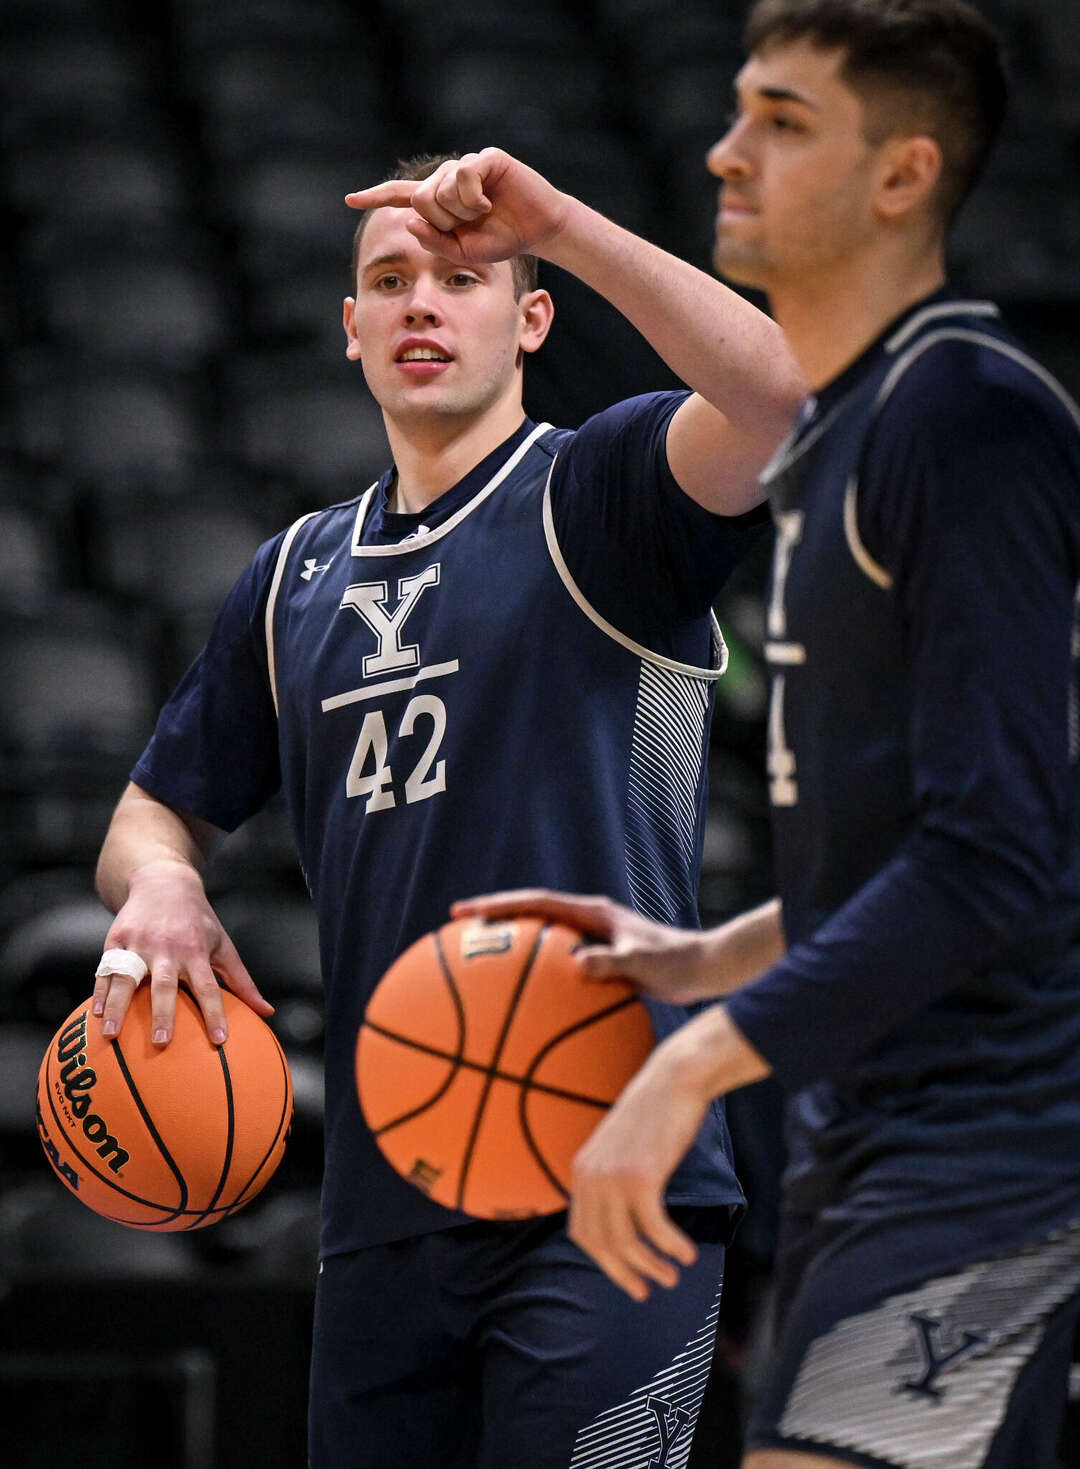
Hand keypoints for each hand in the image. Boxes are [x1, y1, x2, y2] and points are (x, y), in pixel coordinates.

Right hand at [93, 860, 272, 1046]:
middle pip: (165, 985)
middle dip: (163, 1014)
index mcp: (195, 951)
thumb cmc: (198, 922)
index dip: (214, 1013)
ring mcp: (138, 943)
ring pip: (127, 978)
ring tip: (111, 1036)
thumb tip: (267, 1013)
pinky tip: (96, 1014)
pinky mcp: (116, 938)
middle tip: (161, 1043)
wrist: (164, 882)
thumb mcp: (223, 945)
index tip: (220, 1039)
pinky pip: (106, 969)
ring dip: (119, 1007)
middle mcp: (167, 948)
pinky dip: (100, 991)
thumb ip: (242, 981)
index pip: (208, 987)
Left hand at [345, 148, 568, 267]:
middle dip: (442, 221)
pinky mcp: (486, 158)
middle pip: (420, 199)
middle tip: (469, 225)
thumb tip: (408, 221)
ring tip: (485, 212)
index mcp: (439, 201)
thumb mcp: (463, 253)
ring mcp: (466, 165)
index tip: (349, 200)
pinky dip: (473, 198)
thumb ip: (434, 242)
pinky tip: (490, 202)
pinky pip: (463, 178)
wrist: (538, 230)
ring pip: (441, 190)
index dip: (375, 197)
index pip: (400, 195)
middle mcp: (448, 179)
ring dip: (462, 213)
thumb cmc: (502, 239)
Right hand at [451, 889, 722, 1003]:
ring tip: (480, 965)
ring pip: (543, 939)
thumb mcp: (641, 964)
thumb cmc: (678, 964)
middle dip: (495, 920)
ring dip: (513, 946)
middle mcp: (590, 920)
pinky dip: (539, 975)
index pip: (535, 902)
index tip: (464, 913)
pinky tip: (527, 1003)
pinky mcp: (603, 958)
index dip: (499, 906)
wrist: (709, 968)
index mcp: (593, 913)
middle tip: (458, 932)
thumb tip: (576, 965)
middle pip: (531, 914)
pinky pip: (560, 965)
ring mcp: (595, 938)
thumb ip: (610, 963)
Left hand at [568, 1007, 769, 1299]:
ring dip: (651, 1266)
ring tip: (673, 1277)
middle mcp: (590, 1177)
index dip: (604, 1262)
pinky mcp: (641, 1176)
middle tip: (648, 1290)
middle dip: (626, 1273)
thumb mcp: (619, 1149)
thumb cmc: (654, 1115)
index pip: (582, 1233)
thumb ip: (611, 1180)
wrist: (672, 1080)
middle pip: (602, 1244)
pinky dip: (670, 1245)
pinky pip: (653, 1226)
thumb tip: (620, 1222)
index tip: (628, 1277)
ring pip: (627, 1241)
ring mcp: (613, 1177)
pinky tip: (686, 1254)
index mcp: (581, 1171)